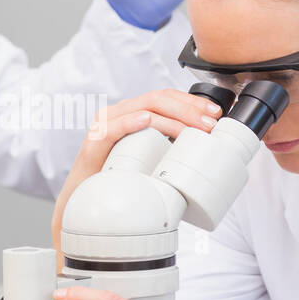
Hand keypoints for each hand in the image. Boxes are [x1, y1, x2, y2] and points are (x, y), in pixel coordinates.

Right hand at [52, 89, 222, 264]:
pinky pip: (112, 128)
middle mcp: (118, 113)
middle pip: (158, 99)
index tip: (216, 113)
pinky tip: (145, 121)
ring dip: (172, 118)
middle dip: (189, 109)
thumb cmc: (117, 180)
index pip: (165, 97)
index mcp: (132, 114)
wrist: (83, 202)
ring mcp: (104, 125)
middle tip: (211, 124)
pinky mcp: (93, 143)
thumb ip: (168, 150)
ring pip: (142, 109)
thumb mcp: (148, 160)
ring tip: (192, 129)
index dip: (192, 101)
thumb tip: (206, 154)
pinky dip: (130, 122)